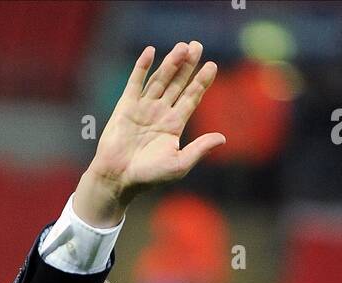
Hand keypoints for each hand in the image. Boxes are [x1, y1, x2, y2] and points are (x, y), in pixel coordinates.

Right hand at [75, 41, 224, 222]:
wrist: (118, 178)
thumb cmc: (148, 176)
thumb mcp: (179, 164)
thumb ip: (199, 149)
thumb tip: (223, 138)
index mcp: (174, 125)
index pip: (191, 98)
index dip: (201, 82)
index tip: (212, 66)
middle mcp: (160, 113)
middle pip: (177, 83)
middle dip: (187, 66)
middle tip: (197, 46)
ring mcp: (143, 107)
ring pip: (160, 79)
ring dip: (170, 63)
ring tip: (182, 47)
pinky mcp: (126, 106)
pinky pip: (135, 82)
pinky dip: (142, 67)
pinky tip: (150, 52)